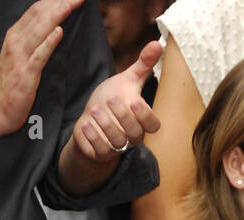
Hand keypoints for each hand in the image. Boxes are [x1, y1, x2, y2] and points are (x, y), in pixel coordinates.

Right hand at [0, 0, 81, 136]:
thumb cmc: (10, 86)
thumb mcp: (20, 58)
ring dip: (58, 15)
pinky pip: (39, 55)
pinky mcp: (26, 74)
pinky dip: (49, 42)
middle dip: (60, 2)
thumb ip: (33, 44)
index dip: (54, 0)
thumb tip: (52, 31)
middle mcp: (16, 41)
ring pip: (40, 29)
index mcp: (15, 35)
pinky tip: (59, 31)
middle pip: (40, 14)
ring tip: (73, 3)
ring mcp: (20, 56)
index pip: (37, 10)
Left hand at [71, 40, 161, 162]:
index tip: (133, 100)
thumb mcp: (127, 81)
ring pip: (118, 143)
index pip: (153, 125)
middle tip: (111, 99)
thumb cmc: (112, 100)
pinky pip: (100, 151)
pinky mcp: (100, 153)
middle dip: (123, 117)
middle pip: (136, 134)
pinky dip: (93, 137)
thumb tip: (158, 43)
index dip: (145, 116)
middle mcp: (131, 136)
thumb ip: (143, 65)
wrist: (91, 120)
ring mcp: (116, 147)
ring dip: (107, 125)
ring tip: (95, 109)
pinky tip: (86, 123)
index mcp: (141, 121)